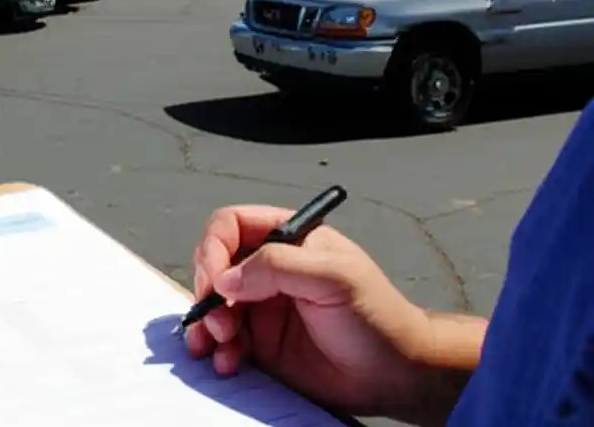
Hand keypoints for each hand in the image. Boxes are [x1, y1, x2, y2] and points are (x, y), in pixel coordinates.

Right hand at [188, 205, 474, 424]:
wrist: (395, 375)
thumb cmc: (378, 317)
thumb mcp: (334, 277)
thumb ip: (277, 266)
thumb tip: (225, 278)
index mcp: (288, 239)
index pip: (231, 226)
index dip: (214, 248)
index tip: (216, 280)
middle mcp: (270, 268)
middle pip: (214, 265)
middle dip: (207, 292)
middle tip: (219, 320)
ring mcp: (263, 305)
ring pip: (213, 305)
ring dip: (207, 324)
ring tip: (219, 344)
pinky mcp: (261, 341)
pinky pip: (224, 339)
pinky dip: (217, 349)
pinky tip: (228, 361)